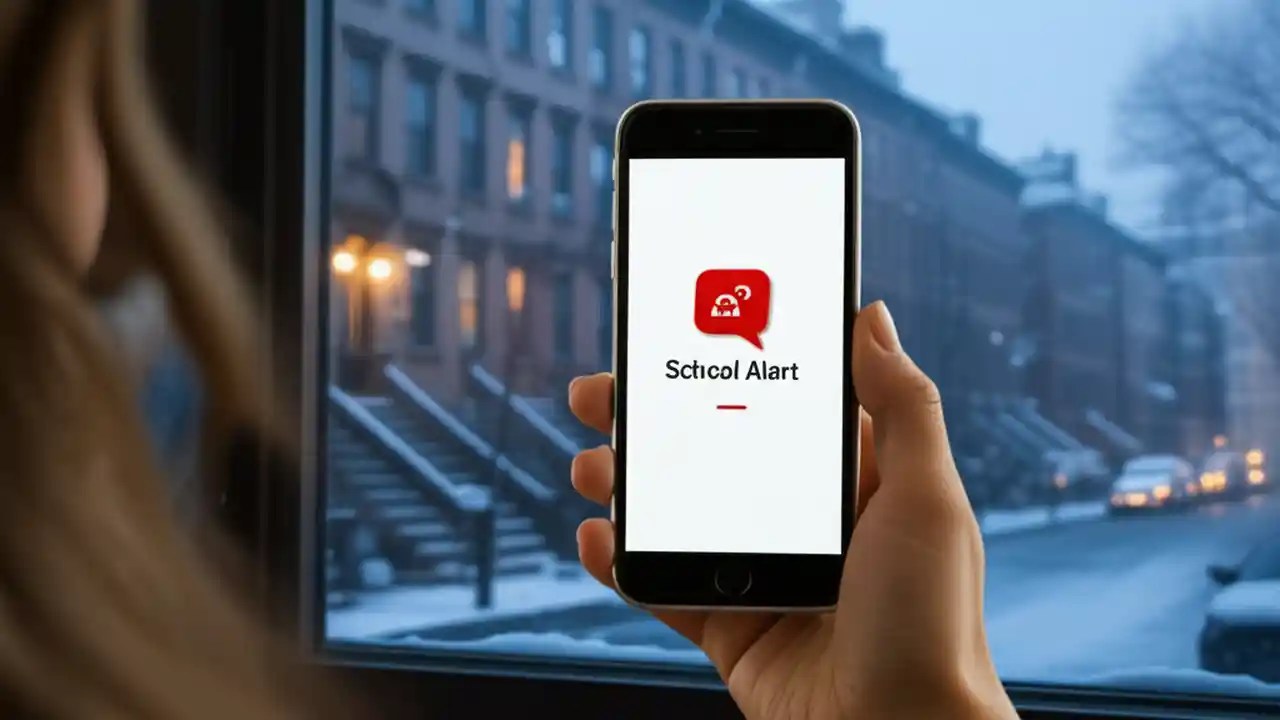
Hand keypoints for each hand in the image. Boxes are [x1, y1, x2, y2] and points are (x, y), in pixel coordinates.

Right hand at [568, 301, 1017, 719]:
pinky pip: (662, 587)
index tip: (679, 337)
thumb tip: (874, 318)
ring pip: (677, 516)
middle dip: (652, 423)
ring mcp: (762, 576)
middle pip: (712, 455)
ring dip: (626, 487)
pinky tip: (596, 539)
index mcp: (854, 485)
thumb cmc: (934, 622)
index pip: (780, 408)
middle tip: (601, 394)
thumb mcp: (927, 499)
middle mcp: (804, 525)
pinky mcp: (730, 630)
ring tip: (592, 468)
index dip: (726, 369)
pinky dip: (621, 562)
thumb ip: (904, 406)